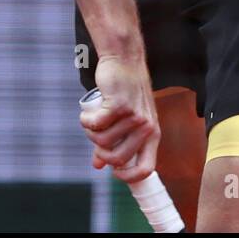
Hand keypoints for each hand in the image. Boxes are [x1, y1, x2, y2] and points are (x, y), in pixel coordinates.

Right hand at [80, 55, 159, 182]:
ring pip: (102, 141)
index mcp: (152, 134)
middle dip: (100, 151)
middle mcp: (146, 128)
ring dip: (91, 131)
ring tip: (94, 116)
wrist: (124, 60)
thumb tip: (98, 166)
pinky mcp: (119, 105)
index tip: (113, 172)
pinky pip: (94, 125)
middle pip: (117, 158)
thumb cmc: (125, 91)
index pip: (146, 168)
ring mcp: (134, 117)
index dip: (129, 177)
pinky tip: (88, 111)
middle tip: (97, 135)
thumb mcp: (126, 119)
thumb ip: (113, 143)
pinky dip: (86, 119)